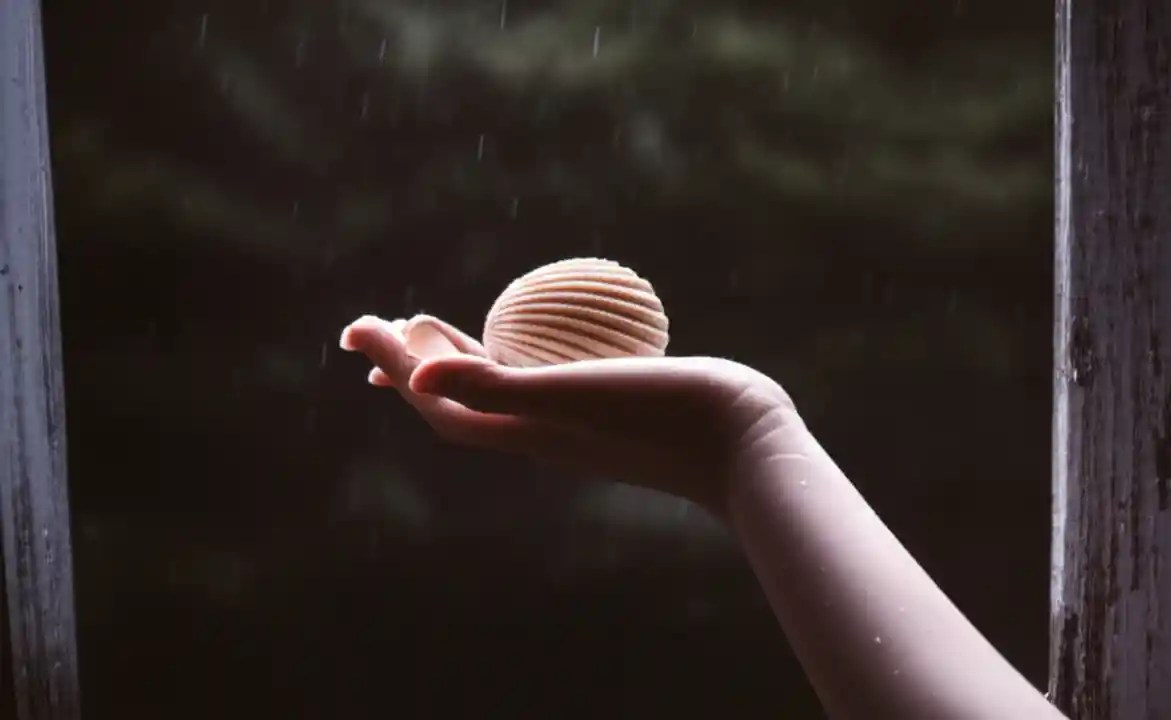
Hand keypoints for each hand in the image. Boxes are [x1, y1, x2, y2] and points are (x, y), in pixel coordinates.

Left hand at [339, 314, 802, 512]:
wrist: (744, 444)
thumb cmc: (661, 416)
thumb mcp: (573, 396)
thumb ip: (497, 387)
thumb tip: (414, 379)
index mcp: (522, 428)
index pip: (436, 399)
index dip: (392, 363)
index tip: (356, 327)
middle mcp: (541, 429)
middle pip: (457, 399)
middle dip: (411, 365)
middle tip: (377, 330)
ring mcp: (577, 422)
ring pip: (497, 391)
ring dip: (457, 361)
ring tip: (431, 333)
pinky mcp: (611, 406)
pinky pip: (542, 380)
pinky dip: (515, 358)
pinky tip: (531, 340)